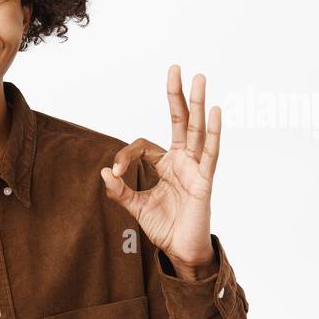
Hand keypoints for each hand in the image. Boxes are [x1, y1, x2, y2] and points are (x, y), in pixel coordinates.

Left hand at [100, 64, 218, 278]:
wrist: (180, 250)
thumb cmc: (164, 227)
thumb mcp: (136, 206)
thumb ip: (120, 190)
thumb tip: (104, 171)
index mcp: (166, 164)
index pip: (144, 145)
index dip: (125, 155)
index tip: (115, 173)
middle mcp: (183, 161)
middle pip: (180, 121)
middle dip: (177, 95)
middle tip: (176, 68)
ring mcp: (196, 168)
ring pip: (197, 130)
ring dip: (197, 104)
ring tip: (199, 78)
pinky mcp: (205, 180)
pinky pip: (211, 152)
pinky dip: (214, 132)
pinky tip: (214, 110)